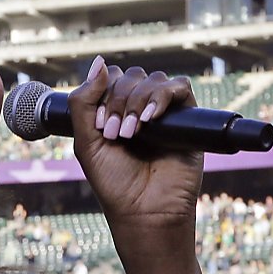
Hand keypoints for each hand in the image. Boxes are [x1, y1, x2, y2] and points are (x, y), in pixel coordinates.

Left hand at [67, 56, 202, 243]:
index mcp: (117, 112)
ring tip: (132, 132)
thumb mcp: (87, 142)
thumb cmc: (115, 183)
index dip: (103, 93)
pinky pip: (181, 88)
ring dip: (138, 101)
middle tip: (116, 134)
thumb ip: (84, 102)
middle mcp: (141, 109)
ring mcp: (165, 114)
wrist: (145, 212)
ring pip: (154, 80)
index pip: (111, 78)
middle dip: (119, 100)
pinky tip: (150, 118)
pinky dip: (163, 96)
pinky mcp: (188, 120)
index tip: (101, 127)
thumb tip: (99, 61)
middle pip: (132, 76)